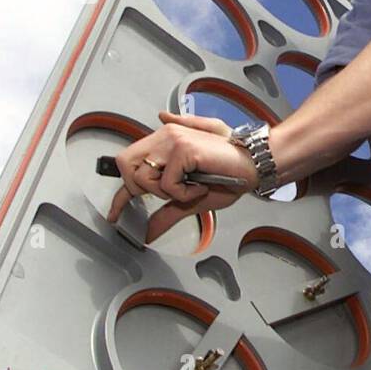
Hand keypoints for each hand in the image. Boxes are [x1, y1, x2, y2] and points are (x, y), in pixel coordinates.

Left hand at [106, 110, 260, 243]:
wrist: (255, 166)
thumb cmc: (230, 175)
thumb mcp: (193, 199)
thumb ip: (168, 211)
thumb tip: (148, 233)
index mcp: (165, 144)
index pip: (130, 166)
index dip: (120, 195)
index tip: (115, 215)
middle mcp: (165, 136)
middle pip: (126, 165)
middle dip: (144, 188)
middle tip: (173, 193)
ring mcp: (172, 139)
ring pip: (144, 177)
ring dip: (168, 192)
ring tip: (193, 187)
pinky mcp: (183, 148)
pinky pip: (167, 183)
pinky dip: (184, 193)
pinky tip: (202, 186)